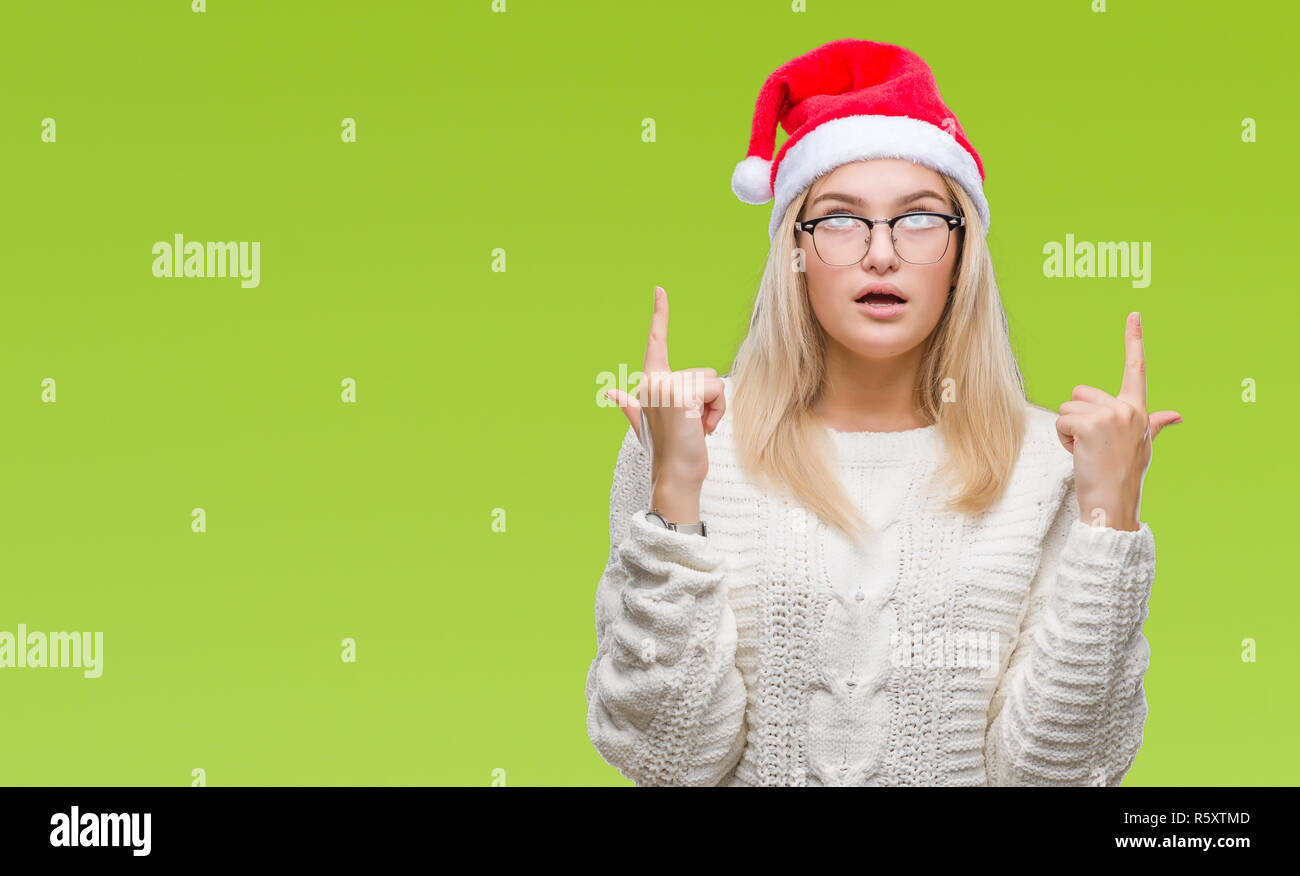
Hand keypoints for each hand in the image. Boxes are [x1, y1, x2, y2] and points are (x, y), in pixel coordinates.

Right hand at [604, 285, 725, 493]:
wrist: (674, 476)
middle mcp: (653, 381)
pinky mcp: (681, 395)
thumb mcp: (645, 425)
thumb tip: (609, 393)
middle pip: (704, 373)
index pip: (656, 343)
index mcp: (648, 384)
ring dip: (714, 408)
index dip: (659, 315)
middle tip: (694, 425)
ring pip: (713, 382)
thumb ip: (629, 406)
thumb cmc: (667, 451)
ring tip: (697, 428)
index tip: (660, 289)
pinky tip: (702, 430)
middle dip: (708, 401)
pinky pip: (716, 391)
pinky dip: (717, 412)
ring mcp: (666, 387)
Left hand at [1056, 312, 1181, 530]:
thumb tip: (1176, 416)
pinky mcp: (1091, 424)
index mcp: (1139, 411)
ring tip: (1087, 452)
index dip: (1134, 340)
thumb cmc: (1125, 477)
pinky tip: (1080, 455)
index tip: (1134, 314)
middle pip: (1079, 392)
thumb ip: (1155, 425)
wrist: (1114, 505)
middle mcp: (1126, 408)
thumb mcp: (1143, 446)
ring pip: (1066, 408)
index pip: (1136, 370)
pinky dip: (1063, 439)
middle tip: (1091, 444)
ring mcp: (1110, 415)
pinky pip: (1061, 422)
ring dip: (1068, 431)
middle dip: (1076, 415)